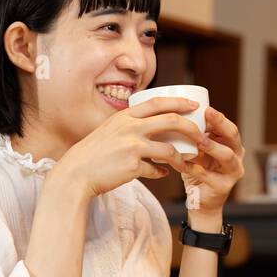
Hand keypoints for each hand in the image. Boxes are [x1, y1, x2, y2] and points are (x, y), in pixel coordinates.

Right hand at [57, 96, 204, 197]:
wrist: (75, 174)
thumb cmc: (92, 154)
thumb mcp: (109, 131)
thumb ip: (129, 127)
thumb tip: (151, 130)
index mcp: (125, 117)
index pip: (158, 103)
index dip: (179, 102)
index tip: (194, 106)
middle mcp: (130, 128)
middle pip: (171, 121)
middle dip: (191, 128)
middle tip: (201, 136)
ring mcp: (132, 147)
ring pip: (169, 149)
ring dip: (182, 158)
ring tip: (187, 163)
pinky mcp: (133, 166)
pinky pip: (157, 170)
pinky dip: (162, 172)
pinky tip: (163, 174)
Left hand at [178, 106, 244, 217]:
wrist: (201, 201)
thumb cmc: (198, 170)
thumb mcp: (198, 151)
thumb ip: (195, 136)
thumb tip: (178, 114)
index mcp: (232, 145)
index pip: (229, 127)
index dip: (218, 117)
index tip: (205, 107)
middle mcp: (237, 157)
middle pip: (233, 137)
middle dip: (221, 124)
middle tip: (207, 114)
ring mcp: (233, 173)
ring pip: (227, 156)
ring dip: (213, 146)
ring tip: (199, 140)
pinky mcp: (223, 188)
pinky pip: (210, 177)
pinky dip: (197, 170)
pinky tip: (185, 164)